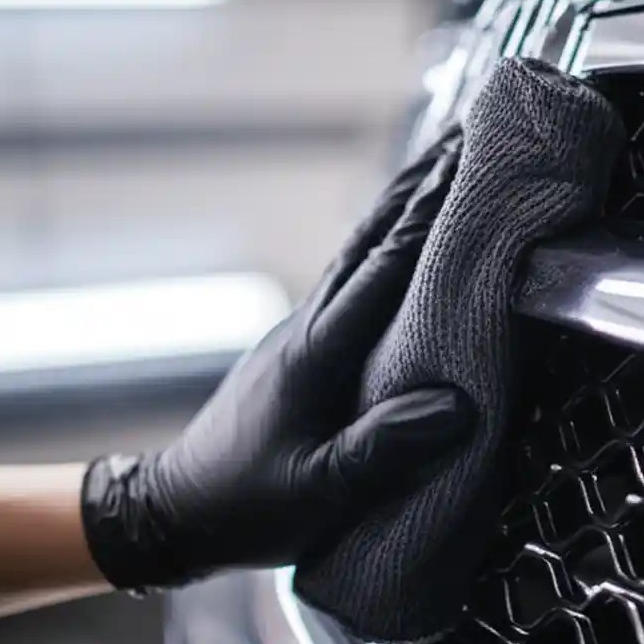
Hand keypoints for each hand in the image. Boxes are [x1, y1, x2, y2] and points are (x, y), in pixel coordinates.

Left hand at [80, 131, 469, 590]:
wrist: (176, 509)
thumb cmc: (245, 505)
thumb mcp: (318, 491)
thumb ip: (381, 450)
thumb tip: (455, 407)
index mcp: (316, 353)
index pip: (382, 271)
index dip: (427, 218)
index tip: (466, 166)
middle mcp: (308, 327)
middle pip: (370, 239)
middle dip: (419, 185)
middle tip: (464, 135)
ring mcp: (301, 332)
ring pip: (359, 252)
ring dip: (401, 205)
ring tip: (442, 164)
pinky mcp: (301, 348)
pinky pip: (352, 280)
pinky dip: (384, 244)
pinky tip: (401, 239)